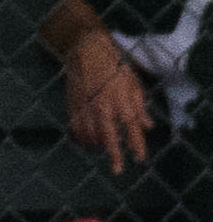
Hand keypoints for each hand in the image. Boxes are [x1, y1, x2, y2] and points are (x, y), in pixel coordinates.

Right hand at [65, 31, 152, 173]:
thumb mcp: (133, 83)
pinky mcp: (72, 106)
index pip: (132, 128)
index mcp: (121, 100)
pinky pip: (76, 128)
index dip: (136, 145)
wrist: (86, 51)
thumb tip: (147, 125)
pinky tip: (86, 141)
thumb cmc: (114, 64)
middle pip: (109, 138)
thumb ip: (139, 106)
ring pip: (90, 136)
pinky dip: (81, 138)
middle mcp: (104, 106)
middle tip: (118, 170)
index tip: (139, 158)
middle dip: (114, 156)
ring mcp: (86, 107)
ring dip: (98, 146)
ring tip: (102, 148)